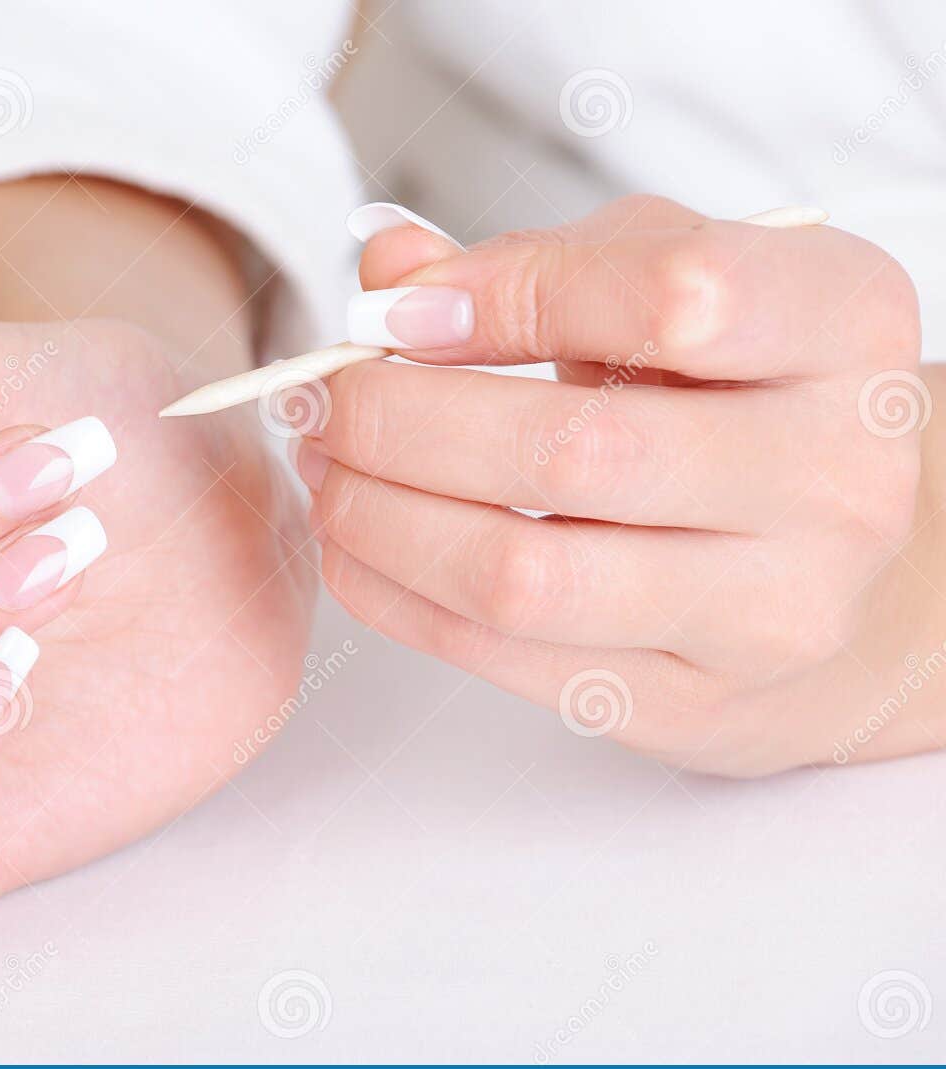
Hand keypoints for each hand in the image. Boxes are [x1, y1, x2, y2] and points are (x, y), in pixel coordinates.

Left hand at [307, 194, 937, 773]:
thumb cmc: (731, 398)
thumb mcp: (661, 284)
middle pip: (570, 451)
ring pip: (521, 575)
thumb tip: (390, 272)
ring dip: (380, 517)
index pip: (670, 298)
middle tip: (323, 398)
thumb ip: (532, 264)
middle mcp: (836, 476)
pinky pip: (500, 655)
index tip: (400, 311)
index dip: (501, 298)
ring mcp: (772, 610)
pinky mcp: (689, 704)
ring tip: (328, 470)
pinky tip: (356, 541)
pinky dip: (392, 592)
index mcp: (845, 328)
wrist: (827, 567)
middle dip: (399, 419)